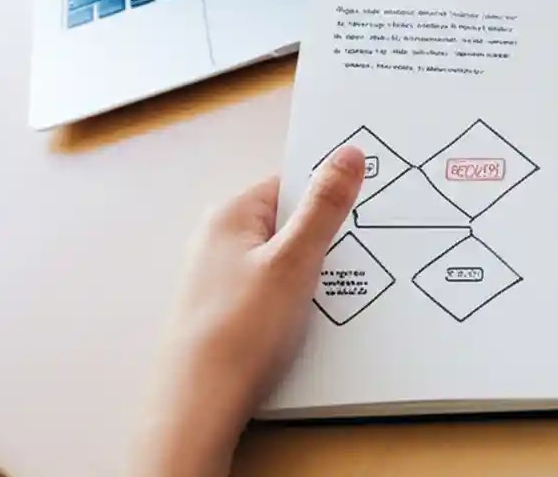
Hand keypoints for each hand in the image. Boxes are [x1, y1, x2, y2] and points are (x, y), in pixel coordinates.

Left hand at [131, 147, 365, 476]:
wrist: (198, 404)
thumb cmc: (239, 330)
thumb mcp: (295, 260)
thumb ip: (325, 206)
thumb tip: (348, 154)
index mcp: (231, 214)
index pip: (290, 182)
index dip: (327, 194)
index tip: (358, 210)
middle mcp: (220, 239)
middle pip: (289, 221)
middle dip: (322, 240)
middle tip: (345, 260)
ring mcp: (222, 275)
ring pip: (284, 259)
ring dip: (311, 274)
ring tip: (320, 297)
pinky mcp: (228, 308)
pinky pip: (274, 288)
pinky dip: (295, 299)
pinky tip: (303, 321)